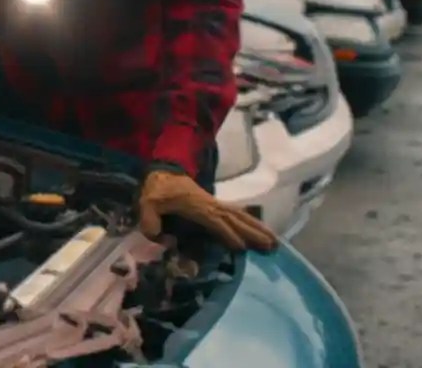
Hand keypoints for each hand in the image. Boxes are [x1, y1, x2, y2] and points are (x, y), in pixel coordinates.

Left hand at [138, 169, 278, 252]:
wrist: (163, 172)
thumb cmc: (157, 190)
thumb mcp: (147, 205)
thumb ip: (151, 223)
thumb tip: (164, 241)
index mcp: (196, 206)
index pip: (216, 221)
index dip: (228, 234)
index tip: (242, 248)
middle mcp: (211, 205)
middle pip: (236, 219)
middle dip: (253, 232)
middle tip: (272, 246)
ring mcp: (215, 204)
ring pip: (240, 216)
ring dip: (257, 227)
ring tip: (274, 241)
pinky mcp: (215, 205)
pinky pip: (236, 214)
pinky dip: (250, 222)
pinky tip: (260, 231)